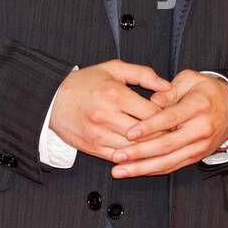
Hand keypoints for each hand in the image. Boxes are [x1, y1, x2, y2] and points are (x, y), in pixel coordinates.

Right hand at [49, 59, 171, 160]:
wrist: (51, 100)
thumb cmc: (84, 83)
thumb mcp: (113, 69)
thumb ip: (143, 74)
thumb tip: (166, 86)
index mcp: (114, 94)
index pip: (152, 112)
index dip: (168, 117)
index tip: (176, 118)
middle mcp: (106, 116)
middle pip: (146, 133)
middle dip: (164, 135)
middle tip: (175, 134)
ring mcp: (99, 134)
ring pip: (134, 148)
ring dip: (150, 149)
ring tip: (163, 145)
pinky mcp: (93, 147)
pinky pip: (119, 158)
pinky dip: (133, 158)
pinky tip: (143, 155)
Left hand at [110, 69, 227, 176]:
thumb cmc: (207, 91)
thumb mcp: (190, 80)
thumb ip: (168, 90)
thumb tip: (150, 102)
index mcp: (198, 106)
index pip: (171, 119)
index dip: (149, 127)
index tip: (130, 132)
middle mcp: (200, 129)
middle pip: (167, 145)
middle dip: (139, 153)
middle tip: (118, 156)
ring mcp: (199, 145)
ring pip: (168, 161)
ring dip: (142, 167)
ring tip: (121, 170)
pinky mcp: (196, 156)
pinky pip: (173, 166)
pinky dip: (153, 170)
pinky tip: (136, 171)